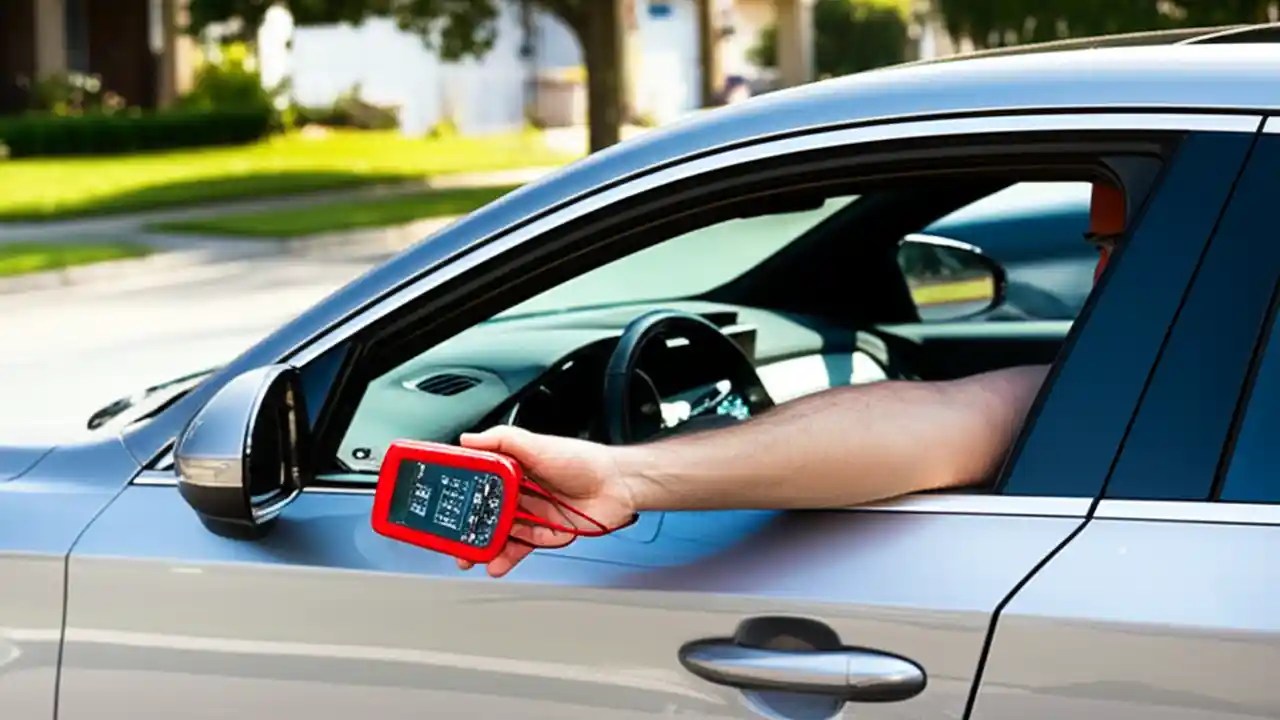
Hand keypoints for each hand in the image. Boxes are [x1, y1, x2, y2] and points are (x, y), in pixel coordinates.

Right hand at [457, 426, 640, 576]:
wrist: (617, 485)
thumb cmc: (583, 460)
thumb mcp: (538, 443)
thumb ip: (503, 439)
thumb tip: (468, 439)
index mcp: (512, 469)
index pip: (477, 481)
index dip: (459, 492)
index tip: (441, 502)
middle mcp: (518, 493)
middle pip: (484, 512)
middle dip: (465, 528)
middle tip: (449, 539)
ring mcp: (530, 515)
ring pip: (499, 533)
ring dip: (482, 547)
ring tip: (468, 557)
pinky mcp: (544, 535)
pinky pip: (520, 548)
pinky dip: (506, 558)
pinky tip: (495, 563)